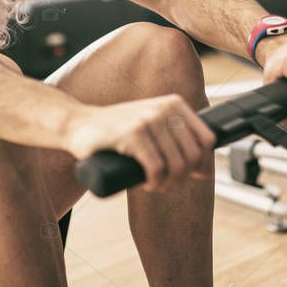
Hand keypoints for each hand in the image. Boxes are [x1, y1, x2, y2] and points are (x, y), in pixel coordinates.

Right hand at [65, 95, 216, 191]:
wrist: (79, 124)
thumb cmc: (117, 130)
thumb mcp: (151, 125)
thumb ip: (177, 140)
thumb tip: (205, 171)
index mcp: (174, 103)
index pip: (207, 139)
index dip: (204, 163)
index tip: (192, 175)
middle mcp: (164, 108)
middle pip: (193, 156)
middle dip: (183, 177)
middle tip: (165, 181)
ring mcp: (148, 120)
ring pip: (177, 166)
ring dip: (168, 183)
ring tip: (155, 183)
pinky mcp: (132, 134)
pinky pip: (157, 169)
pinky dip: (155, 183)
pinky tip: (146, 183)